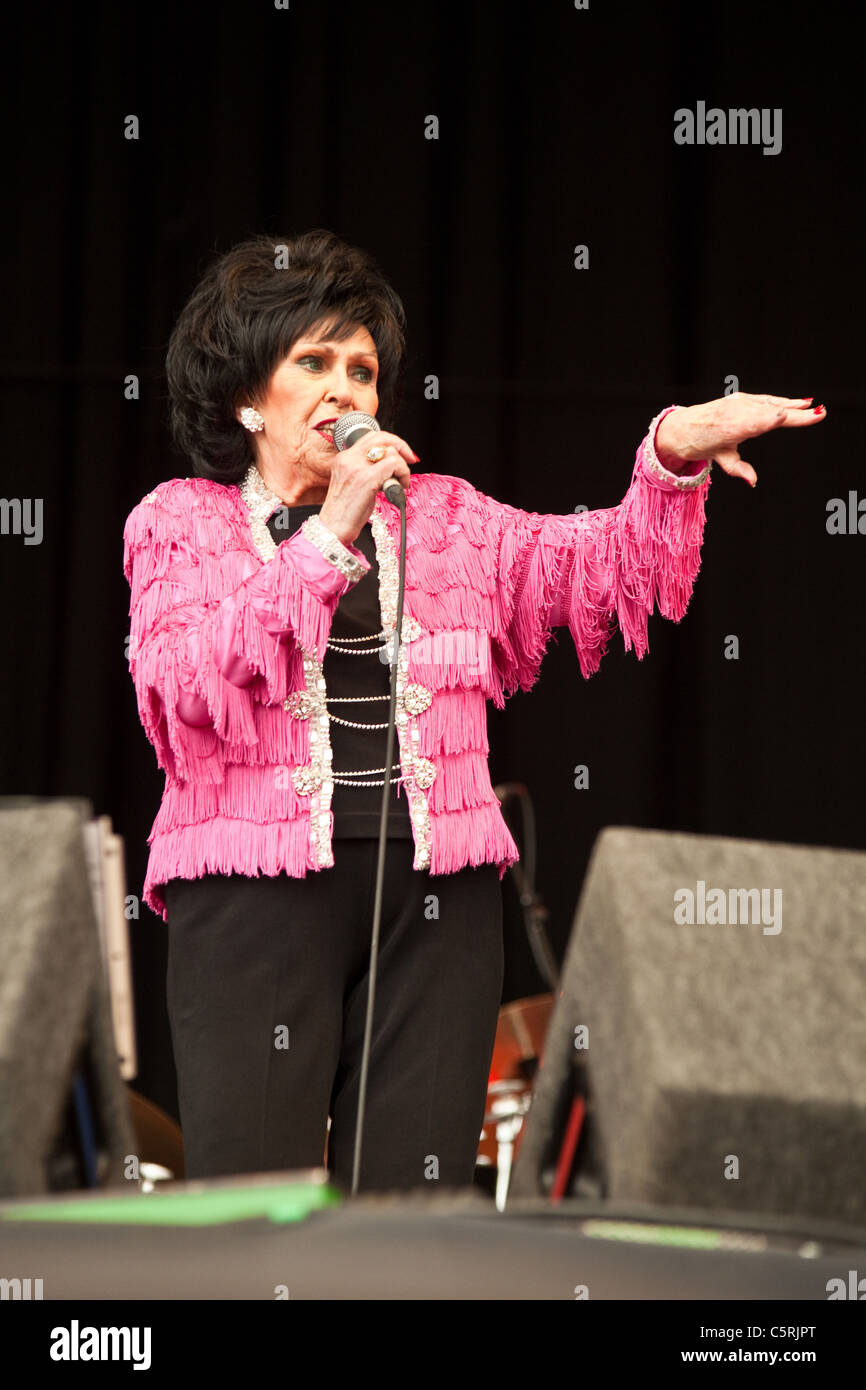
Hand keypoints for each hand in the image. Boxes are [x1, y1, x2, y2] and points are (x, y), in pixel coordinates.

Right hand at [317, 430, 416, 543]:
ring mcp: (357, 467)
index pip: (370, 438)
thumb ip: (367, 471)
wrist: (333, 529)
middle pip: (381, 437)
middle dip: (401, 446)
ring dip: (403, 468)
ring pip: (390, 452)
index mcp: (344, 459)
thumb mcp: (354, 485)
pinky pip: (394, 465)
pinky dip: (403, 474)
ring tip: (401, 484)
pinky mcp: (367, 478)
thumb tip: (390, 467)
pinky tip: (401, 488)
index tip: (402, 455)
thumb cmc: (345, 513)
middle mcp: (348, 459)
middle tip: (410, 460)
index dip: (390, 443)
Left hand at [655, 393, 826, 486]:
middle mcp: (735, 412)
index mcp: (730, 428)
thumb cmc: (701, 444)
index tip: (786, 415)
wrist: (681, 427)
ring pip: (769, 403)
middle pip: (769, 412)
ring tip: (811, 406)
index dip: (770, 418)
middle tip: (818, 412)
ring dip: (792, 404)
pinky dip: (780, 401)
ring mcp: (738, 402)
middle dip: (794, 412)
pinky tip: (796, 403)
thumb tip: (753, 481)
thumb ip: (738, 469)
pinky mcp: (740, 398)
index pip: (755, 422)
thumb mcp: (719, 458)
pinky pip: (764, 400)